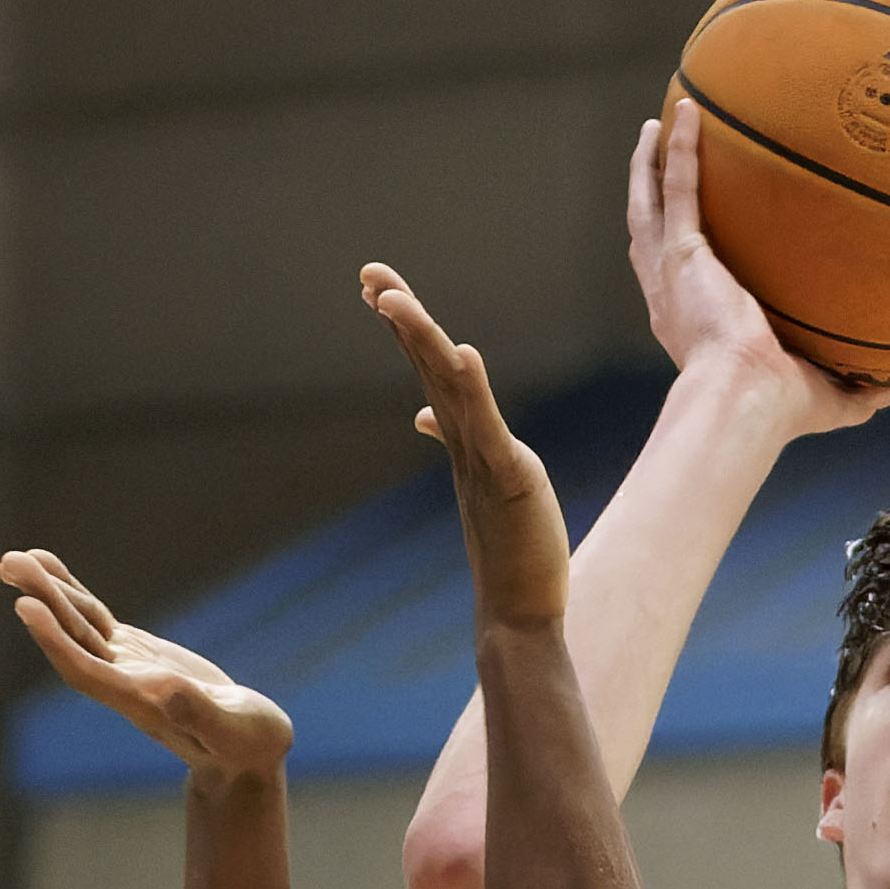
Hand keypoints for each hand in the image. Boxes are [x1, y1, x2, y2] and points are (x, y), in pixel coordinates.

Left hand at [0, 548, 293, 780]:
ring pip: (79, 624)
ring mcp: (125, 666)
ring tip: (14, 559)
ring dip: (48, 591)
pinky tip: (48, 567)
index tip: (26, 605)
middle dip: (43, 601)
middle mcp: (123, 683)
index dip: (55, 640)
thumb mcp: (234, 730)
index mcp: (142, 702)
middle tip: (9, 563)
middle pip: (73, 640)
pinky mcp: (135, 653)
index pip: (86, 671)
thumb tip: (171, 692)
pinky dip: (71, 592)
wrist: (243, 752)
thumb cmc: (246, 745)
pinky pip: (94, 619)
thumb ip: (202, 714)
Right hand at [362, 264, 570, 634]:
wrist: (519, 613)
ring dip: (422, 341)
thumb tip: (424, 415)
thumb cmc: (510, 550)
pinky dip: (475, 389)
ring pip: (449, 388)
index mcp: (462, 438)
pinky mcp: (509, 479)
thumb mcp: (486, 481)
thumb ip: (460, 439)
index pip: (429, 369)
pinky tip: (463, 353)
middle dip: (402, 317)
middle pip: (429, 366)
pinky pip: (487, 428)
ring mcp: (482, 460)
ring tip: (394, 300)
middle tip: (369, 275)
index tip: (376, 288)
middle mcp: (464, 443)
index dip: (406, 326)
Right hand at [629, 103, 889, 438]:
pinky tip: (685, 113)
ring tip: (658, 124)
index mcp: (694, 326)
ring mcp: (671, 274)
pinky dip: (677, 150)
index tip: (688, 232)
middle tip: (654, 160)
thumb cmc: (778, 413)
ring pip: (647, 204)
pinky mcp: (683, 256)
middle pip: (649, 234)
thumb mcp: (824, 399)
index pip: (679, 281)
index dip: (677, 253)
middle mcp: (671, 297)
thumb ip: (854, 392)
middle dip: (648, 196)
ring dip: (648, 164)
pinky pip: (678, 189)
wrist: (746, 401)